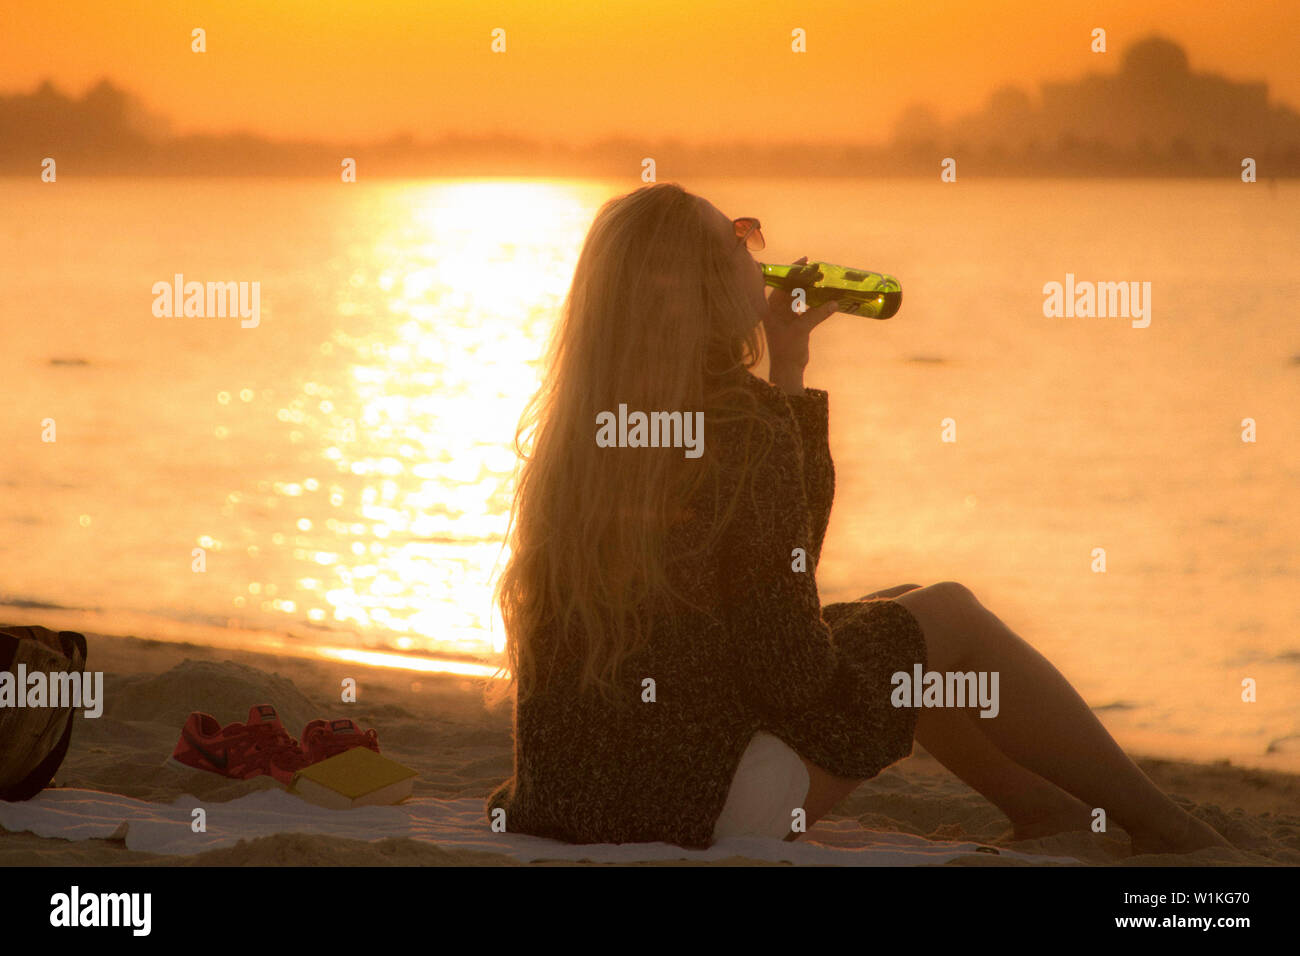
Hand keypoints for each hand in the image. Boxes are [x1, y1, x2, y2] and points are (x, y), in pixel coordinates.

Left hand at [762, 256, 838, 384]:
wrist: (788, 370)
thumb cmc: (788, 350)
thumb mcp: (801, 330)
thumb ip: (816, 315)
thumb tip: (834, 302)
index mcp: (770, 308)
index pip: (782, 283)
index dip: (793, 271)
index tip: (805, 260)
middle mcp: (775, 309)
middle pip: (790, 287)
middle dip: (804, 278)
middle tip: (818, 268)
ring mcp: (784, 315)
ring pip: (798, 296)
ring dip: (809, 289)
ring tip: (822, 278)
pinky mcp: (794, 322)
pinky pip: (804, 306)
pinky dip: (813, 301)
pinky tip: (824, 294)